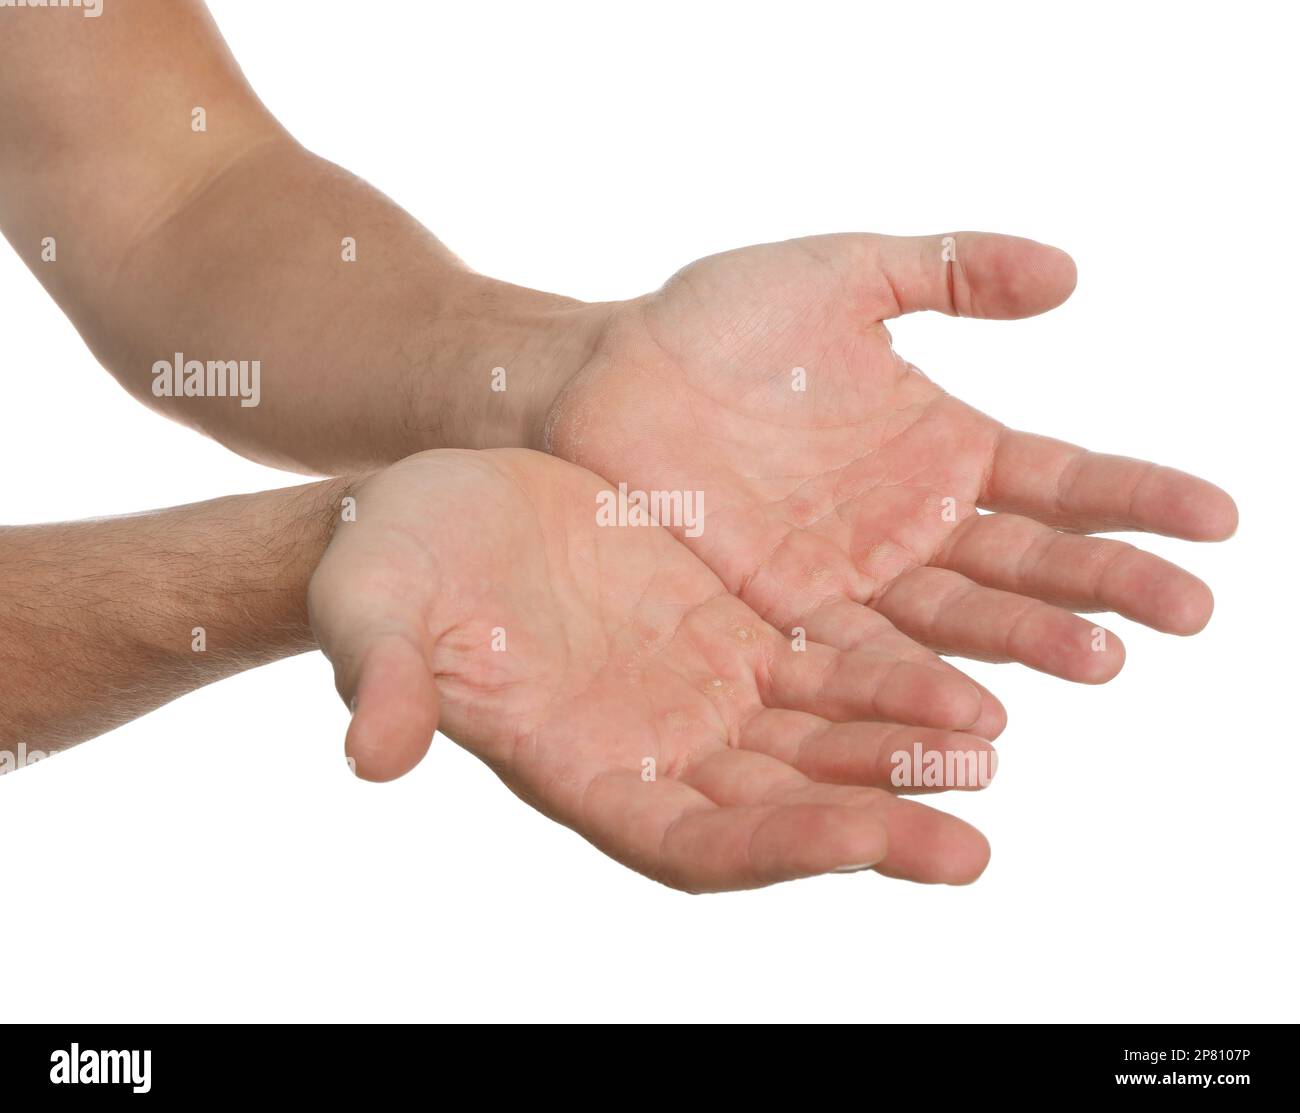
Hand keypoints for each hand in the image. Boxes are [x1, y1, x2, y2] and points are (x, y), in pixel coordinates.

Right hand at [309, 448, 992, 891]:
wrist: (444, 502)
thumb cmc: (391, 565)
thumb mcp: (375, 611)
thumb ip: (389, 681)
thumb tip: (372, 755)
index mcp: (578, 770)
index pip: (691, 843)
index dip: (779, 850)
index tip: (868, 841)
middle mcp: (657, 751)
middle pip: (782, 808)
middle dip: (871, 819)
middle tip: (969, 833)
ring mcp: (702, 692)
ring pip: (820, 737)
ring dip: (900, 745)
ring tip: (988, 739)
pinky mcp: (733, 629)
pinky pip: (827, 659)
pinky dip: (889, 670)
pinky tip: (962, 669)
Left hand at [545, 233, 1236, 686]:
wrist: (592, 385)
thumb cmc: (704, 328)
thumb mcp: (834, 277)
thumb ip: (945, 271)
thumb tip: (1072, 272)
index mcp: (936, 449)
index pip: (1058, 481)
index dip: (1135, 499)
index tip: (1217, 519)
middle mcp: (907, 528)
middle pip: (1024, 566)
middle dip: (1106, 586)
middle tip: (1185, 613)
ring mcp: (849, 583)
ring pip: (954, 623)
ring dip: (1027, 644)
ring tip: (1097, 662)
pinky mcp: (783, 623)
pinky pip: (862, 660)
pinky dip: (917, 687)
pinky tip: (973, 710)